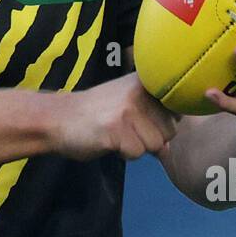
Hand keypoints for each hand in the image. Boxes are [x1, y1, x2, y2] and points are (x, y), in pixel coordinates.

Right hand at [52, 72, 179, 161]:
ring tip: (117, 135)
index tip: (143, 119)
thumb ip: (153, 117)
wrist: (58, 118)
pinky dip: (124, 154)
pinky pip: (137, 154)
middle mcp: (139, 91)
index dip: (163, 121)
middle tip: (126, 129)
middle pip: (170, 131)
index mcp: (145, 81)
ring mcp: (128, 110)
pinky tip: (109, 142)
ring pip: (156, 145)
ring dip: (137, 147)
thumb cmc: (96, 113)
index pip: (177, 109)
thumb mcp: (127, 103)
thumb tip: (168, 148)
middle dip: (151, 137)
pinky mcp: (117, 130)